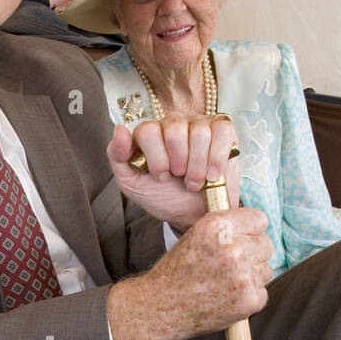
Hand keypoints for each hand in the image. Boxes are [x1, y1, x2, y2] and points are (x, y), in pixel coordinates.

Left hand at [107, 113, 240, 229]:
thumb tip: (120, 129)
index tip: (161, 177)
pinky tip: (213, 174)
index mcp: (150, 134)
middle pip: (174, 129)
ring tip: (195, 181)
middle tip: (180, 178)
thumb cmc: (162, 197)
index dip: (156, 158)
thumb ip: (118, 156)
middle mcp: (174, 124)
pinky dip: (218, 157)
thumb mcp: (132, 183)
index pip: (148, 130)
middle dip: (178, 163)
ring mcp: (199, 124)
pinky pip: (222, 131)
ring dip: (198, 165)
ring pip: (199, 132)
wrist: (192, 215)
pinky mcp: (222, 131)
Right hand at [107, 206, 272, 339]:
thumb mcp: (195, 235)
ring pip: (266, 269)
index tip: (243, 238)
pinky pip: (262, 292)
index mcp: (218, 227)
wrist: (160, 307)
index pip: (259, 219)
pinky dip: (248, 297)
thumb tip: (253, 225)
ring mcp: (243, 276)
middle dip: (253, 253)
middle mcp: (233, 249)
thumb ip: (225, 227)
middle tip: (232, 265)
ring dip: (252, 275)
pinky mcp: (249, 300)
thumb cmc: (176, 272)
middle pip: (266, 244)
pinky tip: (227, 297)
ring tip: (225, 282)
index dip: (250, 230)